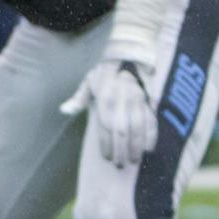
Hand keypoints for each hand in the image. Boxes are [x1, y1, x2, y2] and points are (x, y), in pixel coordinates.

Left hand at [62, 53, 157, 167]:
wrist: (128, 53)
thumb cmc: (105, 72)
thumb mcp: (89, 82)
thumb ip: (79, 98)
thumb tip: (65, 110)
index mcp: (105, 98)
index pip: (106, 127)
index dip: (107, 145)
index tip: (108, 158)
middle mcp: (122, 100)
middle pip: (123, 130)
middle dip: (122, 150)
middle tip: (121, 164)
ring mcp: (138, 99)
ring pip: (139, 127)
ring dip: (138, 146)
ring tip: (135, 160)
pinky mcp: (150, 99)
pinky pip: (152, 119)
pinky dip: (152, 134)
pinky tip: (150, 148)